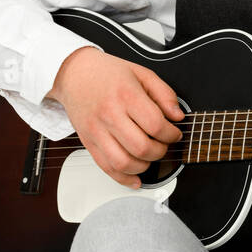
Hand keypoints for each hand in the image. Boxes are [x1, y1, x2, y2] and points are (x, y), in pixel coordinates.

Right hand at [49, 46, 184, 188]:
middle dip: (160, 151)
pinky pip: (106, 168)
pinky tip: (135, 178)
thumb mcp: (141, 73)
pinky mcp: (88, 142)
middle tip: (163, 145)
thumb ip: (164, 94)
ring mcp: (97, 131)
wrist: (74, 74)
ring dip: (144, 166)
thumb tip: (178, 116)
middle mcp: (110, 115)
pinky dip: (124, 178)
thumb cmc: (107, 73)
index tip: (174, 133)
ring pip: (124, 163)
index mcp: (126, 95)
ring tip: (149, 156)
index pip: (155, 125)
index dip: (171, 134)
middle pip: (141, 147)